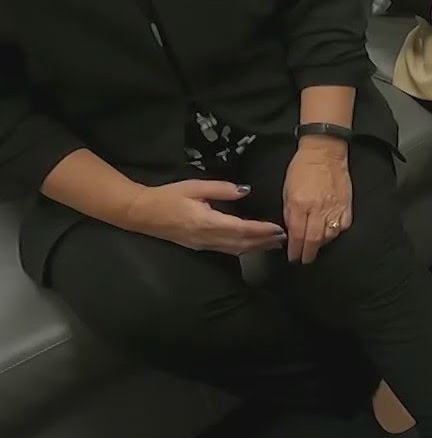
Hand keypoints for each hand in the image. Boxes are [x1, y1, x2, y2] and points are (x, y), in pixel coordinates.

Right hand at [123, 181, 285, 255]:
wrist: (142, 213)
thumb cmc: (168, 196)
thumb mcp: (194, 186)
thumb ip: (221, 189)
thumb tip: (245, 190)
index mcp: (207, 221)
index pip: (241, 228)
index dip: (262, 230)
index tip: (278, 228)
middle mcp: (208, 237)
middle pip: (242, 243)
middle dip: (264, 241)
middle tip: (284, 238)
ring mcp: (203, 245)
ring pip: (236, 249)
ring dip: (257, 247)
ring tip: (274, 244)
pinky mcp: (200, 247)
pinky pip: (226, 250)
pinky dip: (243, 248)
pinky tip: (252, 246)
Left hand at [283, 135, 352, 264]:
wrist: (324, 152)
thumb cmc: (302, 167)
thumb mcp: (287, 189)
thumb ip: (289, 212)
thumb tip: (291, 231)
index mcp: (300, 204)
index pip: (297, 234)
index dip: (295, 249)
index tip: (293, 257)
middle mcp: (318, 208)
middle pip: (313, 239)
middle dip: (308, 253)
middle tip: (304, 260)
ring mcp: (334, 207)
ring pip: (329, 235)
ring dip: (321, 244)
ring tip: (315, 246)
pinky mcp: (346, 205)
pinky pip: (342, 226)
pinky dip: (335, 233)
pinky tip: (329, 233)